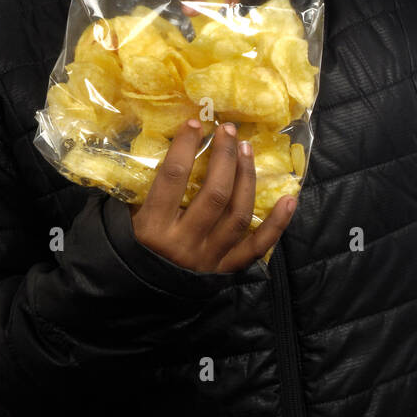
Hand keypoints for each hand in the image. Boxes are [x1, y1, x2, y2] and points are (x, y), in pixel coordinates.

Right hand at [127, 118, 297, 273]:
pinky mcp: (225, 270)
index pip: (173, 178)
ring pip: (238, 214)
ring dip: (246, 178)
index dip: (186, 147)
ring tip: (246, 149)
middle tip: (228, 130)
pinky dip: (277, 224)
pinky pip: (256, 247)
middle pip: (214, 194)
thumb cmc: (131, 245)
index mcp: (153, 228)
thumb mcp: (127, 216)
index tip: (195, 123)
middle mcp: (184, 244)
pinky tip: (289, 199)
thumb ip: (145, 186)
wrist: (139, 293)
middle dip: (224, 157)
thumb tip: (168, 144)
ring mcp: (208, 258)